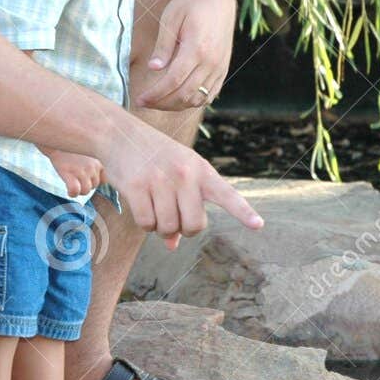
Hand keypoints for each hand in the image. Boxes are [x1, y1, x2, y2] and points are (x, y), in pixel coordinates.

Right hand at [40, 147, 104, 197]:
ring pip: (86, 190)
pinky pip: (75, 190)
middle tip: (77, 177)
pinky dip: (72, 193)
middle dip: (86, 184)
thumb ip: (97, 161)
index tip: (88, 177)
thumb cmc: (73, 145)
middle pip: (94, 185)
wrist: (56, 138)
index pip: (105, 179)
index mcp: (99, 160)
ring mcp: (82, 170)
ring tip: (73, 183)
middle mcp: (93, 166)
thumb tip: (102, 173)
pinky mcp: (69, 173)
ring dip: (79, 190)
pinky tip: (69, 191)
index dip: (96, 180)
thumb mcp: (90, 149)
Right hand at [100, 118, 262, 245]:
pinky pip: (146, 223)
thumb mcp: (177, 174)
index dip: (243, 212)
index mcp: (201, 170)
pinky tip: (141, 206)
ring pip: (168, 228)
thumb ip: (184, 206)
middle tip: (174, 220)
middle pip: (194, 225)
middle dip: (184, 230)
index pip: (227, 195)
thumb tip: (172, 246)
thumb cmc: (155, 157)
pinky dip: (145, 224)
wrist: (120, 134)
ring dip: (161, 228)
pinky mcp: (136, 186)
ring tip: (155, 208)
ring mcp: (160, 180)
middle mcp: (184, 174)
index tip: (258, 225)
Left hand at [140, 0, 234, 110]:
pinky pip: (209, 95)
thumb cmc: (190, 4)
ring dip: (176, 105)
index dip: (155, 94)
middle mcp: (211, 62)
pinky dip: (193, 101)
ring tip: (158, 101)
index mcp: (197, 48)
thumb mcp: (171, 18)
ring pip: (197, 99)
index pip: (173, 81)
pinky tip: (177, 98)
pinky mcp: (223, 69)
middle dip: (161, 103)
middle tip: (144, 102)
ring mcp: (220, 67)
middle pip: (184, 94)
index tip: (140, 99)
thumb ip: (163, 45)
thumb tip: (153, 68)